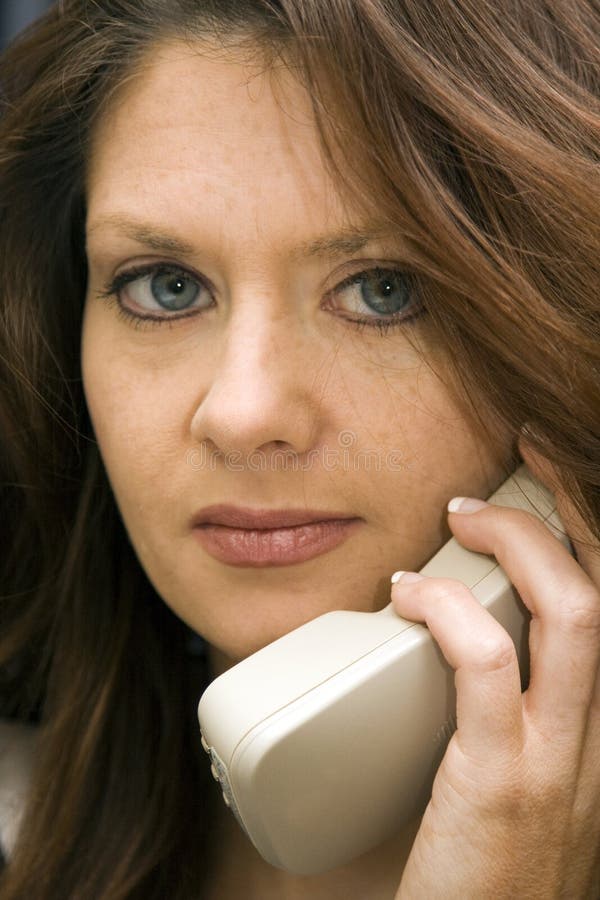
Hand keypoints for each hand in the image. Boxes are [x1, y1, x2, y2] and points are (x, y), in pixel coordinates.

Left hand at [392, 442, 599, 898]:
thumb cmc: (485, 870)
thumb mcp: (525, 780)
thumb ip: (514, 713)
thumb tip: (463, 629)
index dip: (595, 529)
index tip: (553, 473)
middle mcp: (599, 739)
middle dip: (571, 507)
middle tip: (519, 457)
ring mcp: (560, 764)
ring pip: (574, 615)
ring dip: (517, 544)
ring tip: (459, 515)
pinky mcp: (502, 786)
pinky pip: (488, 669)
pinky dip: (448, 613)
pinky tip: (406, 596)